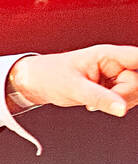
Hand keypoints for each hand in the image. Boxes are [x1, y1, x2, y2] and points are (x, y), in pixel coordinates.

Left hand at [10, 46, 137, 115]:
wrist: (36, 83)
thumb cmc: (50, 76)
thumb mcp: (73, 88)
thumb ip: (99, 98)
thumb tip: (122, 109)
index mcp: (106, 55)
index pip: (137, 58)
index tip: (136, 81)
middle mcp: (114, 63)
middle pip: (137, 81)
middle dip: (125, 95)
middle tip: (102, 102)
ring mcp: (114, 75)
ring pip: (135, 92)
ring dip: (119, 102)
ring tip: (93, 102)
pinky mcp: (112, 87)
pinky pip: (126, 99)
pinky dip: (115, 105)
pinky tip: (94, 104)